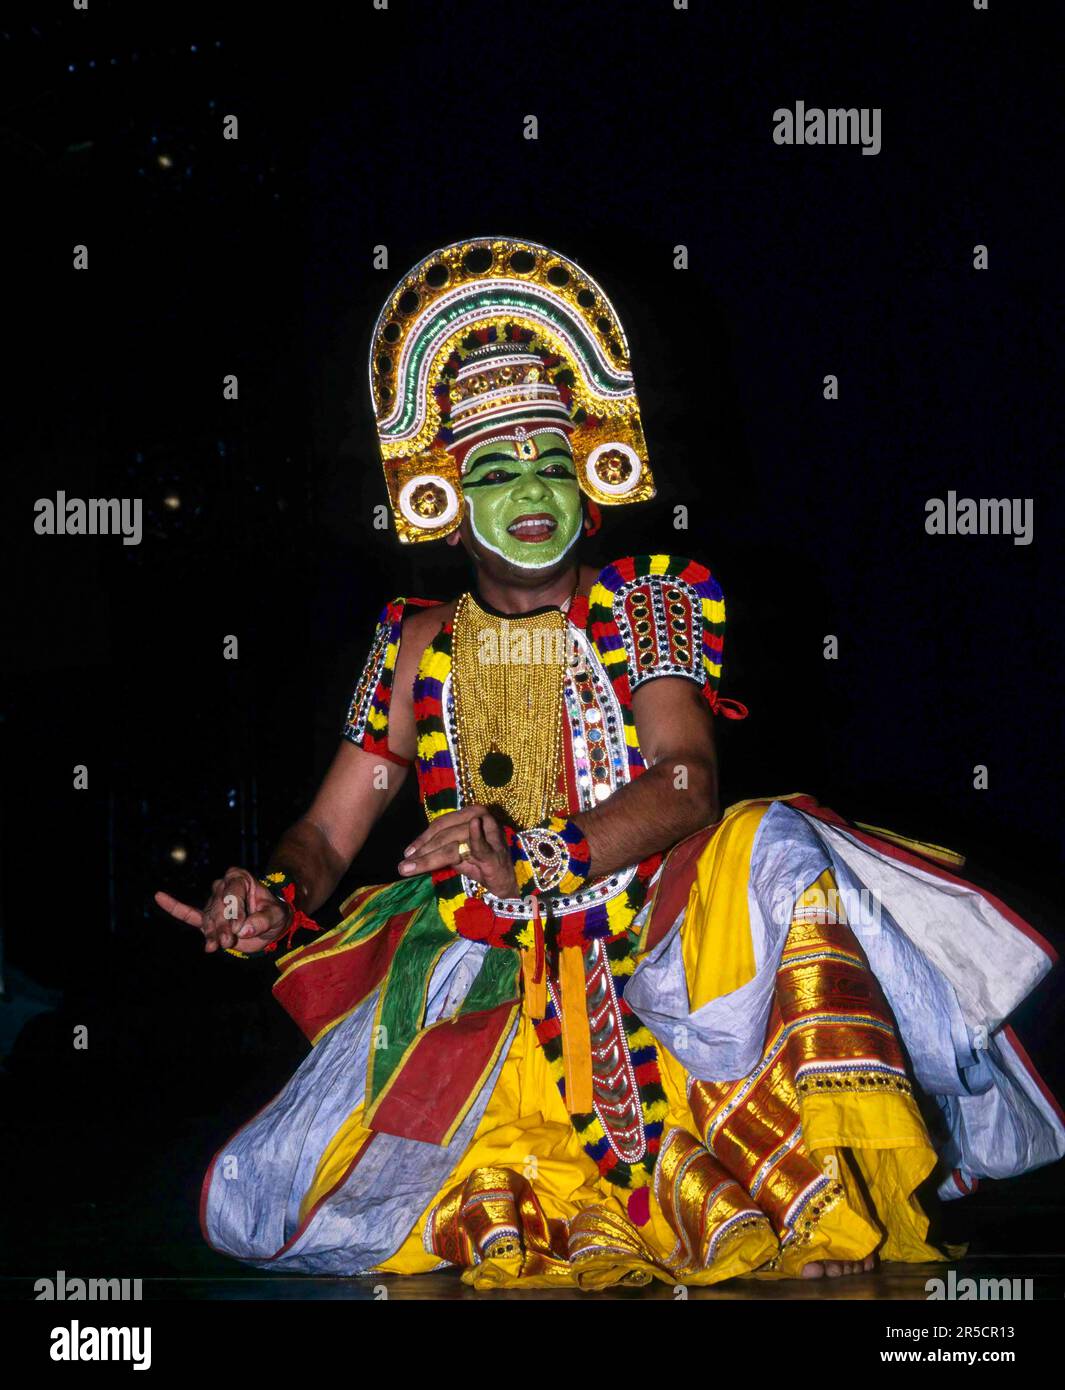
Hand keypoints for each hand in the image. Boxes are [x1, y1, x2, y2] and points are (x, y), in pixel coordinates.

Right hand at [154, 866, 291, 954]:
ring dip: (212, 932)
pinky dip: (175, 907)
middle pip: (217, 906)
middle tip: (228, 941)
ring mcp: (213, 902)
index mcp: (240, 878)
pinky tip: (159, 897)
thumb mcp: (277, 916)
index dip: (234, 911)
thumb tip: (243, 929)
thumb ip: (262, 921)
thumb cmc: (275, 914)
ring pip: (208, 918)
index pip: (232, 893)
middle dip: (222, 925)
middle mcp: (223, 887)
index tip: (239, 927)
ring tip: (215, 946)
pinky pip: (189, 913)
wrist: (270, 923)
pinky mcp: (208, 918)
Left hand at [398, 806, 518, 897]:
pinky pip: (480, 846)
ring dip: (430, 858)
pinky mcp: (494, 853)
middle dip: (422, 852)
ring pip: (453, 845)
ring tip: (412, 868)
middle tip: (404, 866)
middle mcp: (481, 820)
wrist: (506, 883)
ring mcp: (489, 835)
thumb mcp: (460, 852)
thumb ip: (442, 847)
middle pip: (445, 835)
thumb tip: (414, 852)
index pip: (443, 823)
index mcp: (471, 815)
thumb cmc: (482, 865)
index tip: (408, 852)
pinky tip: (469, 829)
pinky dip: (474, 838)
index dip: (424, 837)